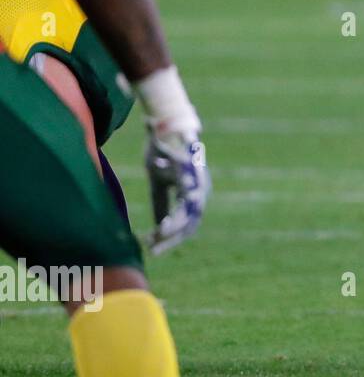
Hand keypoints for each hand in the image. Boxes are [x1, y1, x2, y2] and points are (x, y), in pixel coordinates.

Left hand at [145, 126, 210, 254]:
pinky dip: (169, 236)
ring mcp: (197, 198)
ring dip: (169, 239)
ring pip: (188, 226)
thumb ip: (157, 142)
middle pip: (190, 219)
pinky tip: (152, 242)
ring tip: (150, 250)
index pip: (189, 203)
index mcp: (194, 178)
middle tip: (152, 245)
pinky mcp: (189, 204)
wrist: (177, 139)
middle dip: (172, 234)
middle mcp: (199, 190)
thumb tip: (151, 126)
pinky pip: (183, 225)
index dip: (177, 218)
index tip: (161, 229)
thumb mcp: (159, 147)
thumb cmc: (165, 145)